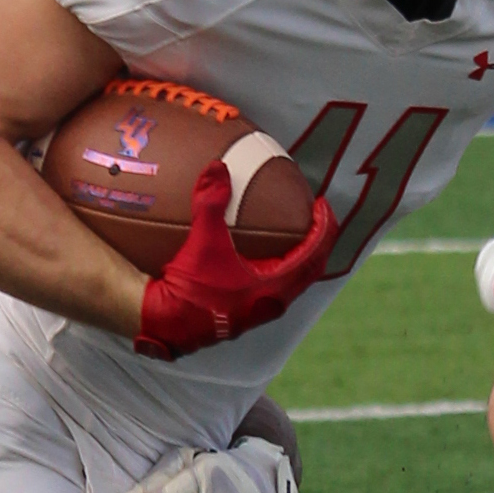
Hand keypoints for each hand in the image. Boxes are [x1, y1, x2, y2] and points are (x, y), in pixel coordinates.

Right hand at [133, 163, 338, 360]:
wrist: (169, 325)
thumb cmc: (191, 289)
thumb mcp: (203, 241)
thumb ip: (211, 203)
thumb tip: (218, 167)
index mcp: (275, 285)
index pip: (314, 252)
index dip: (324, 226)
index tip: (322, 204)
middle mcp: (275, 301)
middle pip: (312, 267)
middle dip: (320, 240)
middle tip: (317, 216)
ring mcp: (262, 310)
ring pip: (297, 280)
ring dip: (304, 256)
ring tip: (297, 233)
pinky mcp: (247, 313)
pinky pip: (280, 287)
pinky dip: (284, 267)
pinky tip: (265, 255)